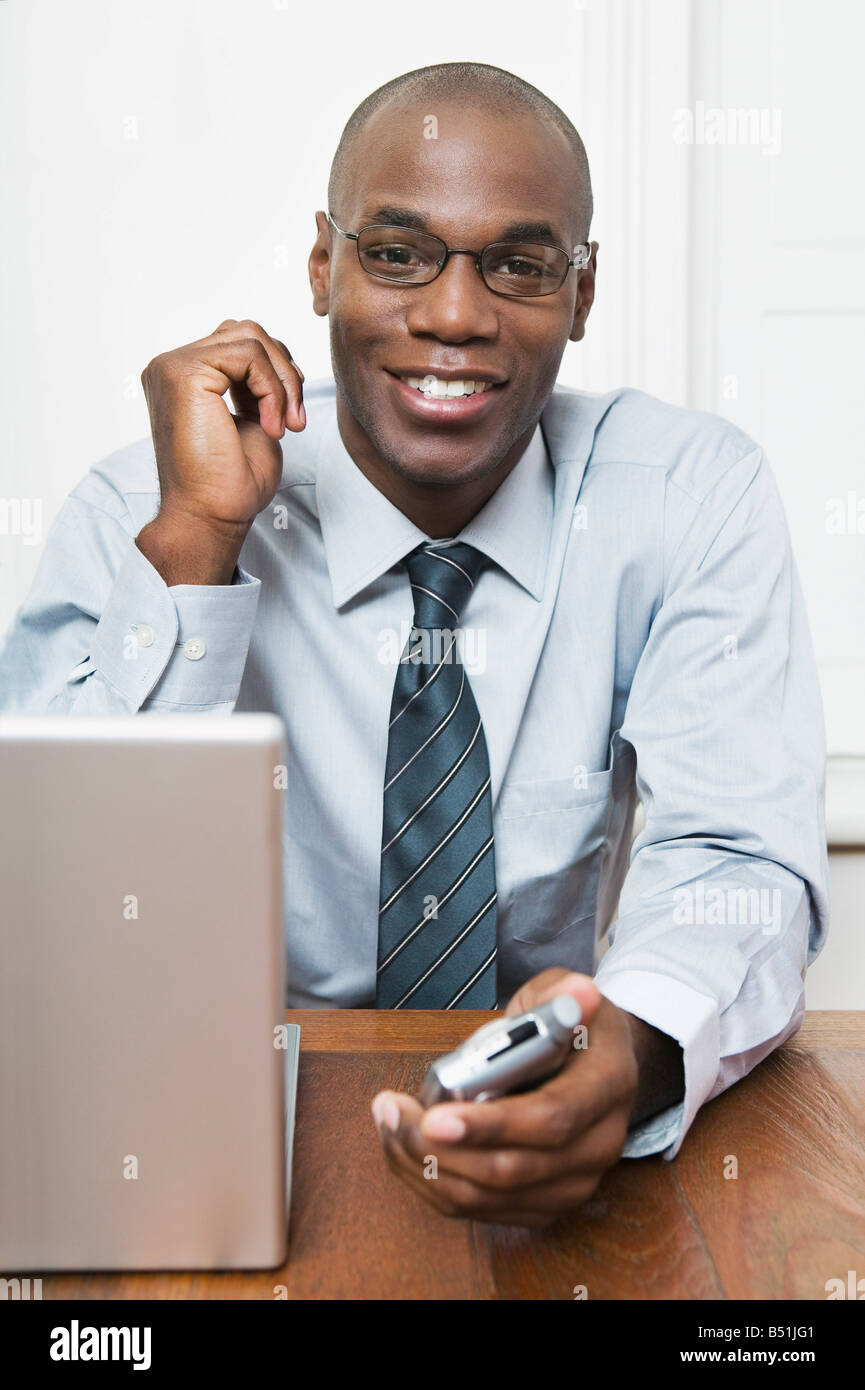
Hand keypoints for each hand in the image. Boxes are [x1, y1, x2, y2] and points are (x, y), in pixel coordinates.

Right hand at [137, 319, 304, 582]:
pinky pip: (249, 354)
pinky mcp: (184, 372)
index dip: (278, 373)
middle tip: (296, 421)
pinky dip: (272, 389)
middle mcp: (172, 366)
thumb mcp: (254, 422)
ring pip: (251, 337)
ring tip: (285, 425)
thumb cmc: (229, 484)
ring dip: (282, 382)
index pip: (240, 344)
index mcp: (185, 378)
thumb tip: (280, 357)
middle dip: (284, 372)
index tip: (293, 417)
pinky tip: (272, 427)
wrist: (210, 517)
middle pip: (247, 332)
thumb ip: (258, 386)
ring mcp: (173, 366)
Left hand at [371, 968, 641, 1228]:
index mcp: (608, 1086)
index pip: (552, 1119)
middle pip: (512, 1169)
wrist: (596, 1065)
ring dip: (426, 1166)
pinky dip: (433, 1184)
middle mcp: (599, 1145)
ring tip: (391, 1122)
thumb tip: (577, 992)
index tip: (436, 1116)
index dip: (492, 1125)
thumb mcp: (564, 994)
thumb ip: (559, 995)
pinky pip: (480, 1210)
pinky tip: (406, 1148)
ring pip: (488, 1197)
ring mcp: (574, 1183)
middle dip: (440, 1148)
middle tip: (393, 1113)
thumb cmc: (572, 1026)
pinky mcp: (545, 1204)